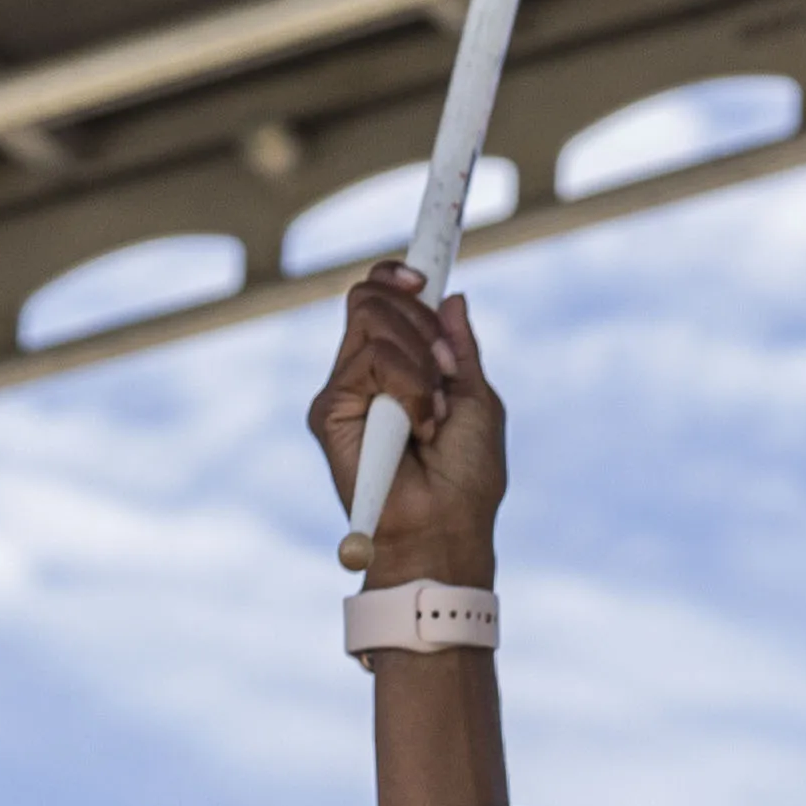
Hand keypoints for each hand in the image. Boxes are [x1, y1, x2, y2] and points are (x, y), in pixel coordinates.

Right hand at [309, 265, 504, 583]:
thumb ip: (458, 348)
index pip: (380, 301)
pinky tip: (417, 426)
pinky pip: (369, 360)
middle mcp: (363, 374)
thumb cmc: (466, 478)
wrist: (446, 527)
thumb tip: (451, 297)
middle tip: (445, 370)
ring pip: (371, 319)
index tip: (423, 279)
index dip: (396, 278)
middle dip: (420, 321)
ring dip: (420, 361)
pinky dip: (409, 386)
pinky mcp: (329, 411)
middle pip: (371, 297)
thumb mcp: (476, 398)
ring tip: (434, 413)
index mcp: (397, 368)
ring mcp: (344, 390)